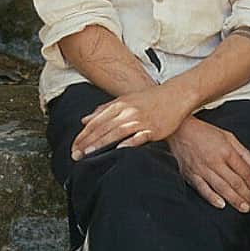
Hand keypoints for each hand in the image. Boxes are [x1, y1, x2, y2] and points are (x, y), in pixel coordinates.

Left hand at [71, 85, 189, 159]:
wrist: (176, 95)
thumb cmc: (149, 99)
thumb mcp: (125, 100)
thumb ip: (104, 110)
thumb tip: (84, 120)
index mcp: (120, 104)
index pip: (96, 121)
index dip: (83, 135)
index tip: (73, 147)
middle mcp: (128, 111)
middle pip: (103, 128)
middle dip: (87, 142)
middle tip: (75, 155)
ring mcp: (141, 120)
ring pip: (116, 132)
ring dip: (101, 144)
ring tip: (88, 155)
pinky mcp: (153, 128)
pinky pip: (138, 137)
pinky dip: (128, 143)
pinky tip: (118, 151)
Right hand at [169, 117, 249, 212]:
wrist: (180, 130)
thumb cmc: (205, 132)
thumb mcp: (228, 137)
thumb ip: (244, 153)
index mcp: (226, 150)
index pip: (243, 171)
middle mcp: (215, 161)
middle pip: (234, 182)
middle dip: (246, 195)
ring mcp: (202, 169)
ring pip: (221, 188)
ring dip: (234, 200)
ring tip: (244, 208)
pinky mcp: (190, 175)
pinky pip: (202, 189)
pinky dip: (212, 198)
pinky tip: (221, 205)